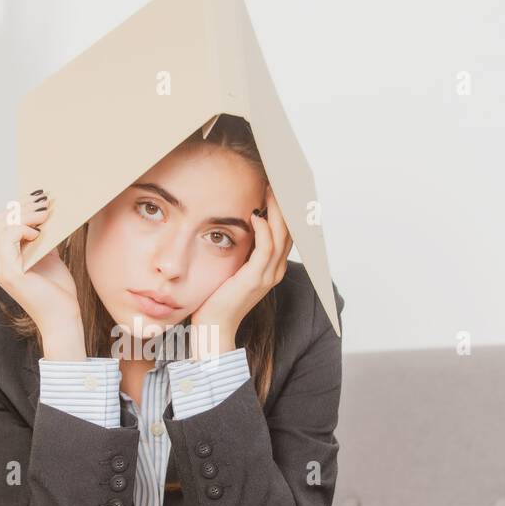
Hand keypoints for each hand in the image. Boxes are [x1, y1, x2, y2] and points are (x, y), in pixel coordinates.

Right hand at [0, 190, 86, 358]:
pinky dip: (24, 228)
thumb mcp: (49, 256)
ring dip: (25, 214)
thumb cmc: (58, 291)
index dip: (18, 208)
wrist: (63, 318)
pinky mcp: (9, 273)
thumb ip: (42, 238)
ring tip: (46, 213)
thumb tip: (46, 213)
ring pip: (1, 225)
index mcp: (2, 260)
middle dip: (22, 207)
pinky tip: (40, 233)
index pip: (0, 224)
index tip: (40, 199)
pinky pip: (9, 237)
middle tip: (45, 201)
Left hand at [190, 183, 290, 357]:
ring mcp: (267, 275)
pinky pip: (265, 249)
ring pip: (281, 235)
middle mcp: (275, 270)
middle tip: (280, 177)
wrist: (214, 328)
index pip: (287, 231)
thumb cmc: (217, 298)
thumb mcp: (232, 268)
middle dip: (287, 202)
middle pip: (290, 228)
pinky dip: (263, 230)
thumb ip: (239, 250)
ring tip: (270, 188)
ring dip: (276, 209)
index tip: (280, 183)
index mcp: (272, 267)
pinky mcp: (254, 279)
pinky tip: (256, 215)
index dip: (286, 207)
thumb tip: (236, 225)